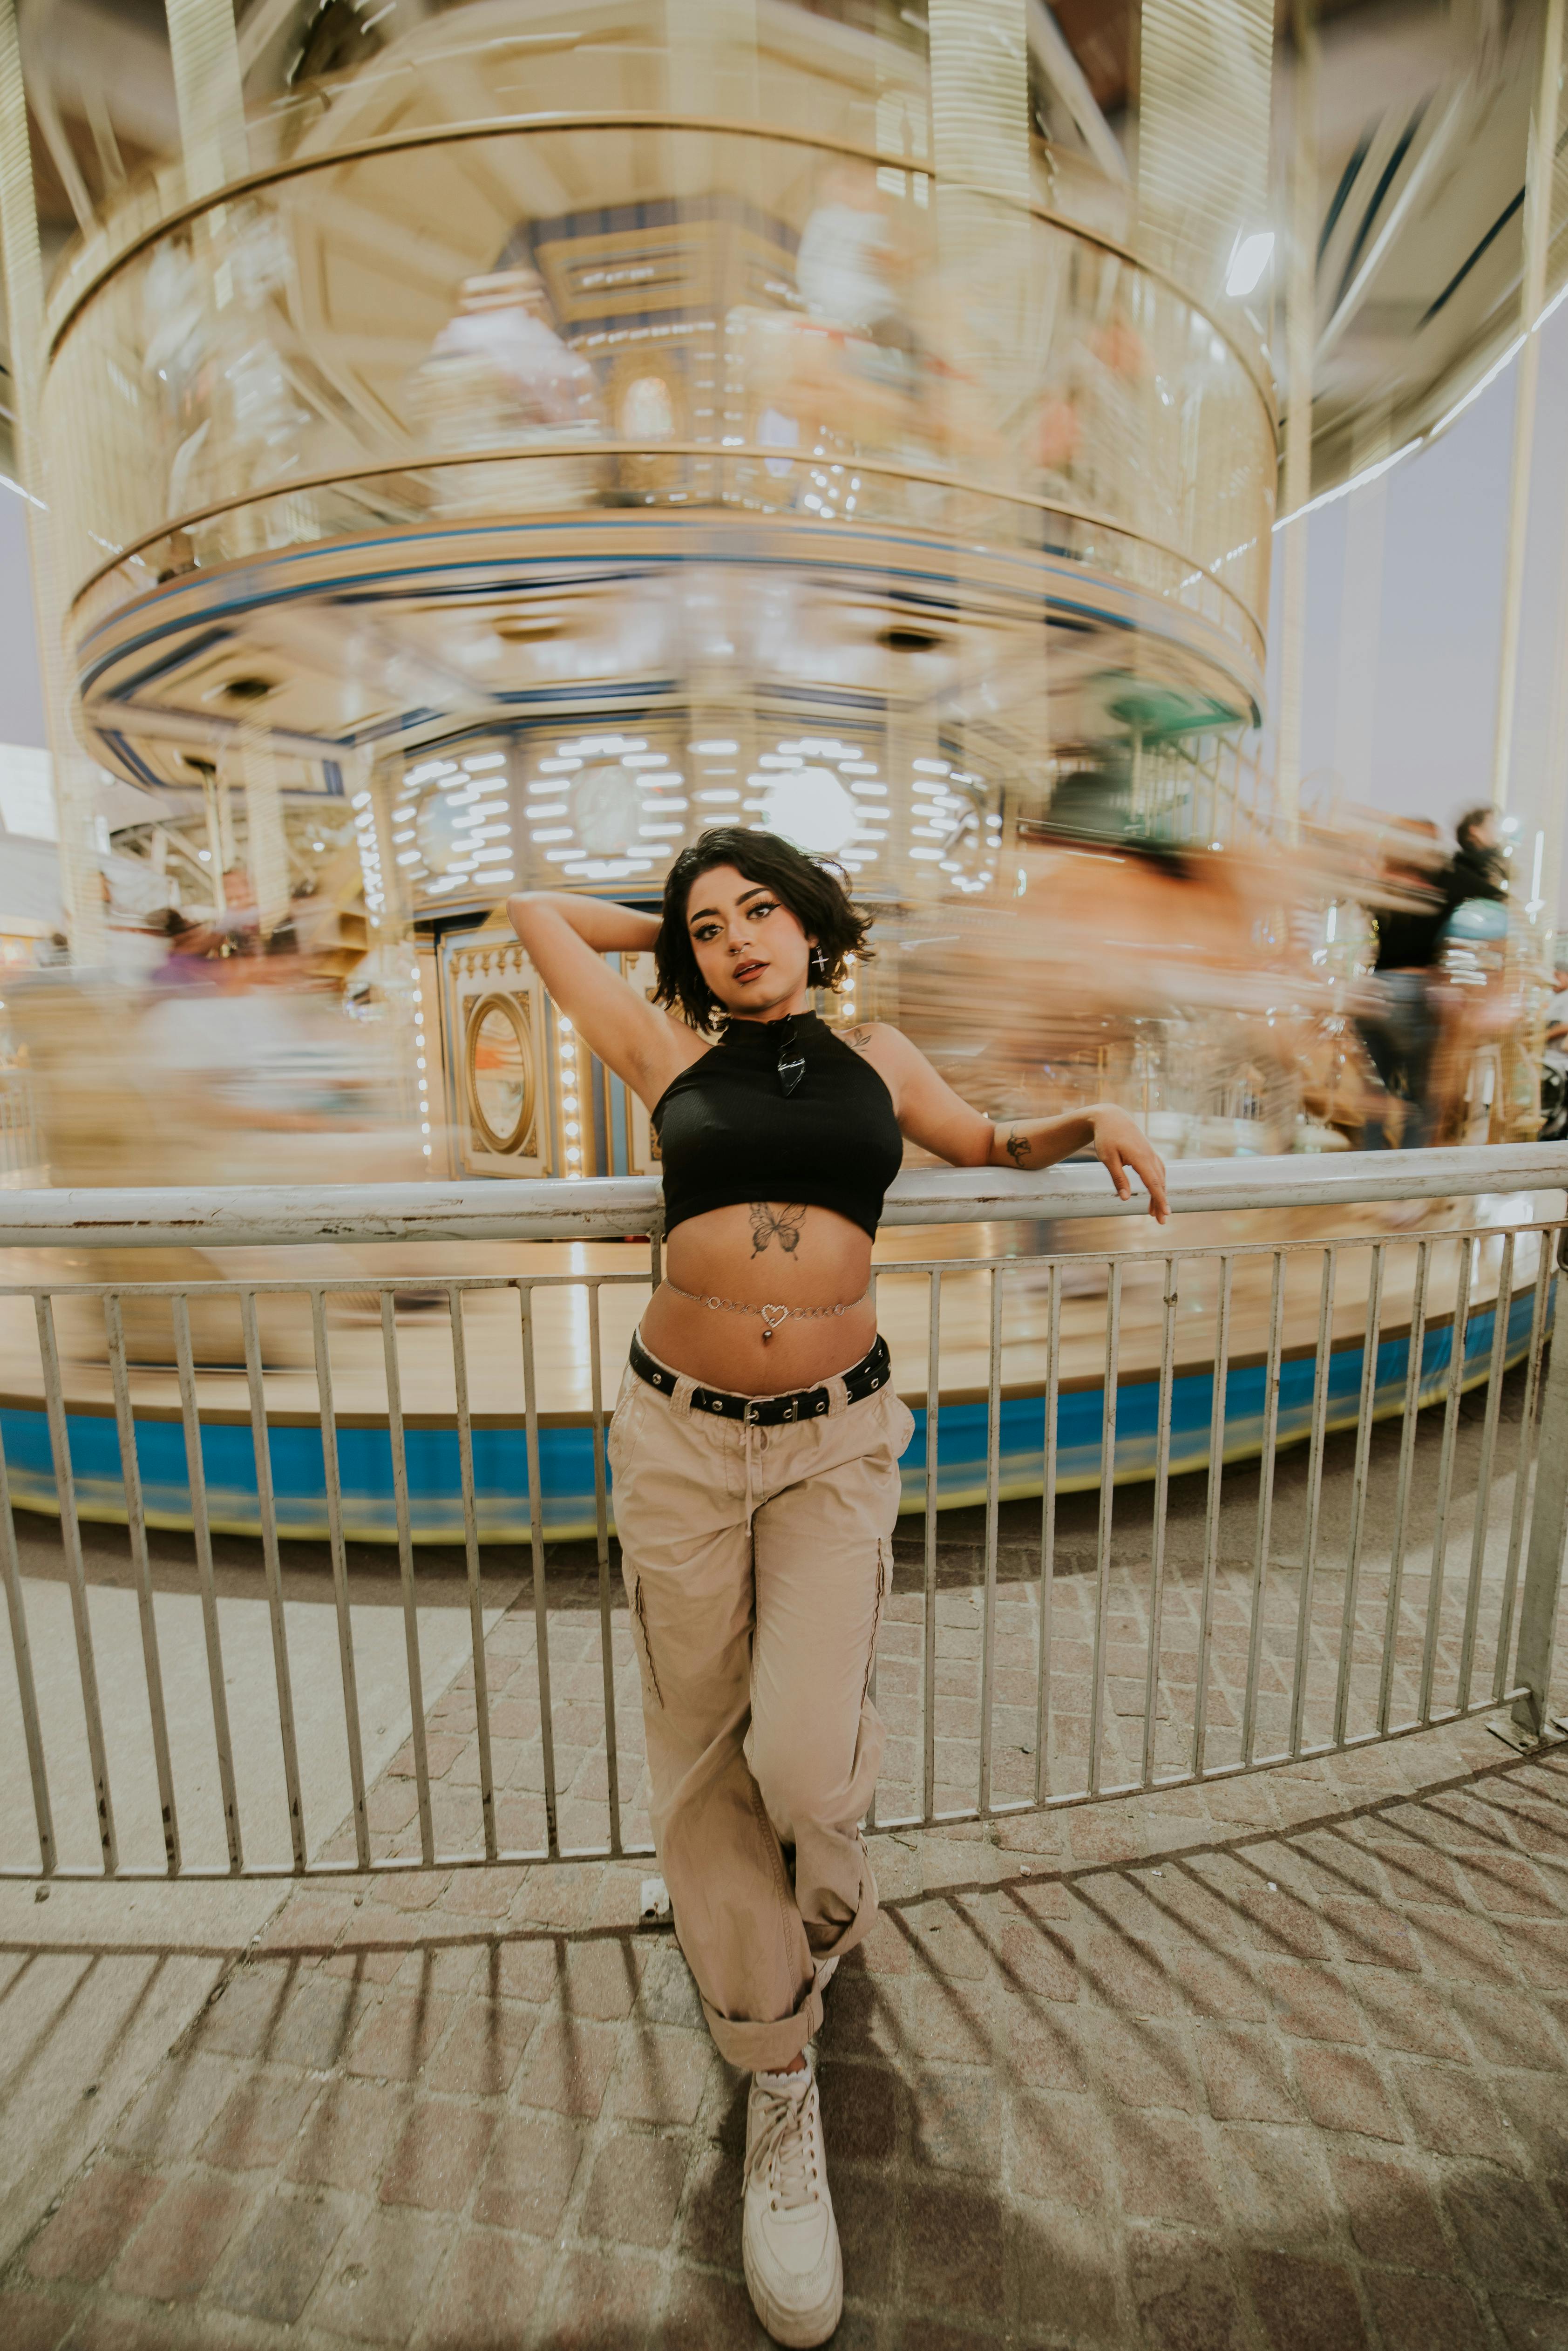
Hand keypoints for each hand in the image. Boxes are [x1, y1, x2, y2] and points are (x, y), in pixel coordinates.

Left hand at [1089, 1108, 1168, 1223]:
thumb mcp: (1108, 1159)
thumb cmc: (1106, 1137)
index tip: (1165, 1214)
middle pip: (1159, 1183)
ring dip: (1160, 1194)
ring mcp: (1151, 1153)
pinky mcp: (1149, 1152)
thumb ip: (1118, 1179)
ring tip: (1155, 1212)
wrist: (1111, 1117)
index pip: (1153, 1183)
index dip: (1160, 1200)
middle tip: (1161, 1221)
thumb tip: (1125, 1199)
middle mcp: (1150, 1155)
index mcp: (1140, 1157)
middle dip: (1161, 1202)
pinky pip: (1158, 1170)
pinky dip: (1158, 1183)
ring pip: (1160, 1177)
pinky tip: (1156, 1192)